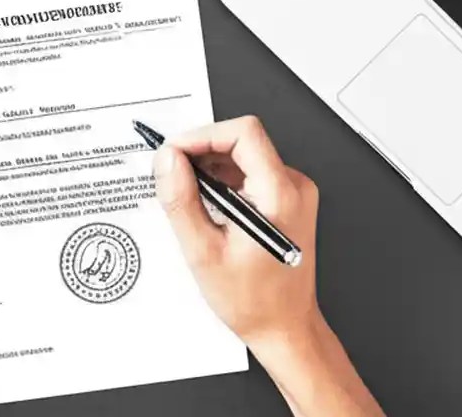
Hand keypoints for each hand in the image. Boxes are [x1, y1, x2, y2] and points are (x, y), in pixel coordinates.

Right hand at [153, 116, 318, 346]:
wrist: (285, 327)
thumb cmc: (254, 301)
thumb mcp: (204, 253)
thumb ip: (182, 201)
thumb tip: (167, 161)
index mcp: (280, 196)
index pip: (243, 133)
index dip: (202, 136)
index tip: (174, 152)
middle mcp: (294, 188)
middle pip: (242, 141)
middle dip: (201, 152)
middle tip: (172, 174)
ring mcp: (294, 193)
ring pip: (244, 155)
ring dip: (210, 168)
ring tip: (189, 197)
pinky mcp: (288, 200)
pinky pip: (251, 172)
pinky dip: (223, 180)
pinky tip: (208, 206)